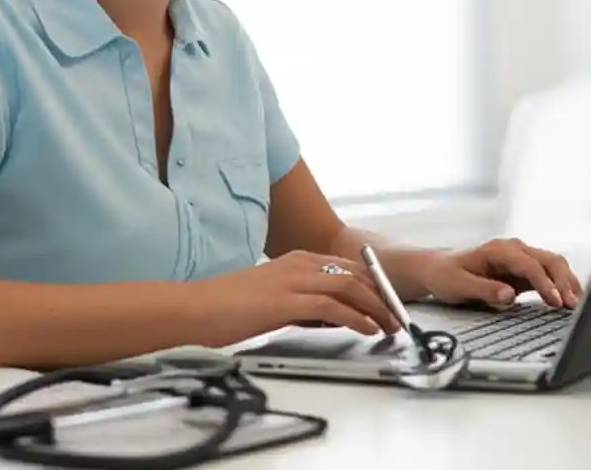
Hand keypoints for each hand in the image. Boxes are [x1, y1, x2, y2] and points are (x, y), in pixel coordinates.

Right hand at [195, 250, 401, 341]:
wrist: (193, 309)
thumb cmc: (227, 308)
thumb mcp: (273, 299)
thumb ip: (302, 303)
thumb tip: (331, 316)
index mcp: (296, 260)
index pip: (348, 266)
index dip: (374, 284)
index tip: (389, 303)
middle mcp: (299, 263)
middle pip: (356, 273)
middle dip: (381, 295)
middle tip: (396, 316)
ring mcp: (293, 280)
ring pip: (350, 286)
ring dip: (375, 307)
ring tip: (389, 325)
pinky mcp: (286, 301)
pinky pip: (333, 306)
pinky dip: (356, 317)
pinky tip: (366, 329)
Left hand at [416, 238, 582, 309]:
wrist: (438, 269)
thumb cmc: (446, 275)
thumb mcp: (459, 285)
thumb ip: (484, 289)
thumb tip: (509, 295)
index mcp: (498, 249)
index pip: (529, 264)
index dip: (544, 283)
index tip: (554, 300)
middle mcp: (513, 249)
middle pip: (549, 260)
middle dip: (563, 282)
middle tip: (571, 305)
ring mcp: (521, 258)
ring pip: (554, 265)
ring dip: (567, 283)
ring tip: (576, 304)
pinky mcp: (524, 270)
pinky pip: (549, 274)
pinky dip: (562, 285)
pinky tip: (570, 299)